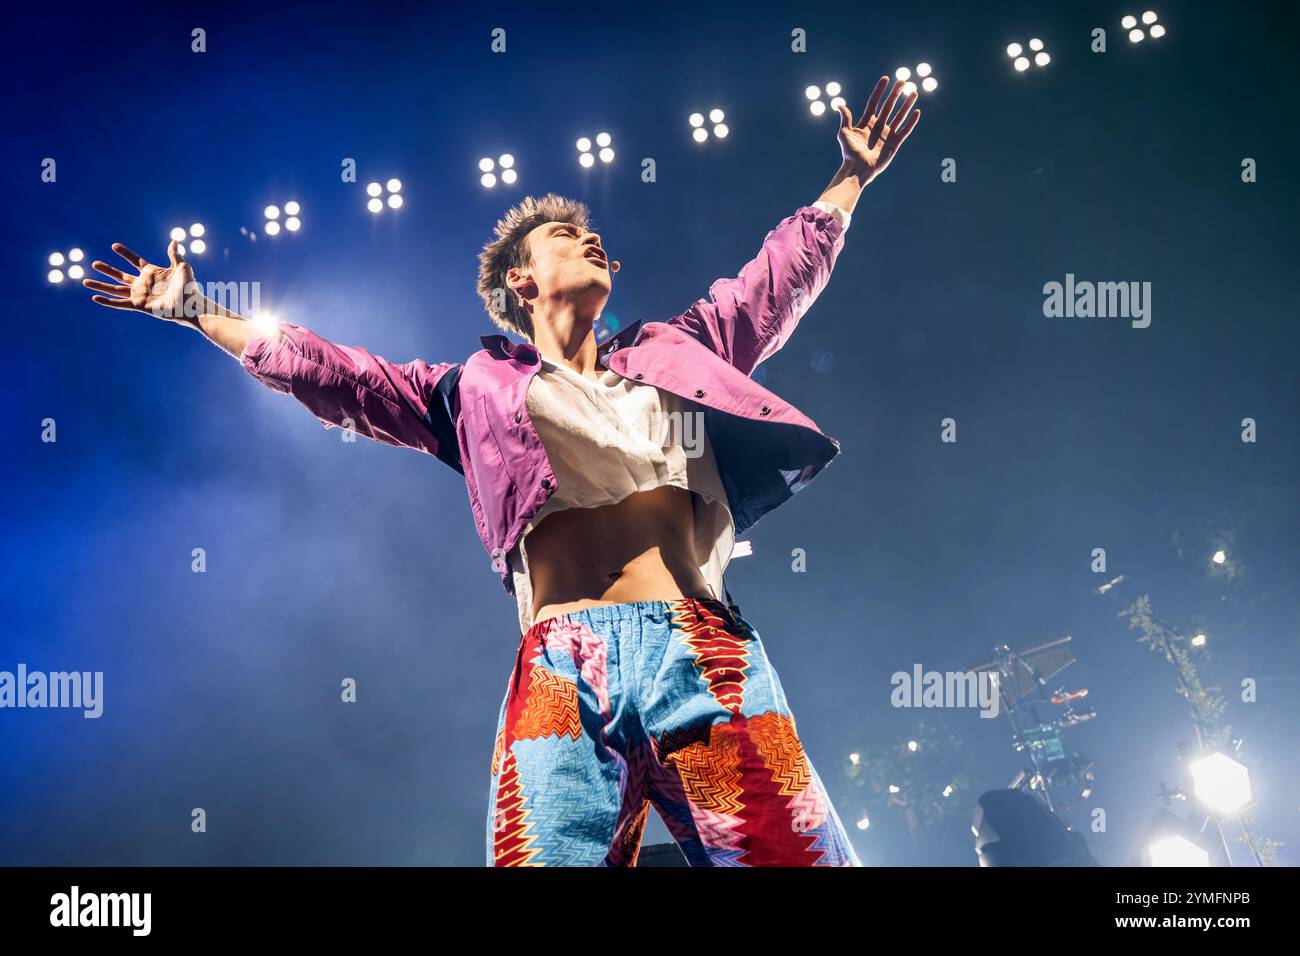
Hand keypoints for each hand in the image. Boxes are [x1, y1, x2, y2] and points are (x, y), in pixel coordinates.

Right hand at [83, 240, 203, 326]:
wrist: (190, 305)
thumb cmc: (189, 287)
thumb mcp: (182, 267)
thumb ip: (174, 254)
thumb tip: (173, 240)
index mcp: (152, 273)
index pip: (134, 261)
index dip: (125, 253)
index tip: (114, 246)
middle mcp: (143, 284)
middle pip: (120, 275)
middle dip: (107, 269)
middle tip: (95, 263)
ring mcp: (140, 295)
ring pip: (115, 289)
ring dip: (100, 285)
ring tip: (85, 281)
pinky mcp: (138, 305)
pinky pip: (119, 303)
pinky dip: (107, 301)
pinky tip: (95, 297)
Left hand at [836, 76, 920, 182]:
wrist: (858, 170)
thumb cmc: (849, 153)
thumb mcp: (844, 134)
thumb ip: (845, 119)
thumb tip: (839, 104)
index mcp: (866, 122)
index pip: (874, 102)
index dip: (879, 91)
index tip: (885, 78)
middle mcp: (878, 126)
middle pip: (888, 106)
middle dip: (895, 93)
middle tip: (903, 81)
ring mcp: (887, 134)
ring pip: (899, 116)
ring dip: (906, 104)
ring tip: (914, 92)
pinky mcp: (895, 143)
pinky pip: (905, 130)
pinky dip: (911, 122)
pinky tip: (916, 112)